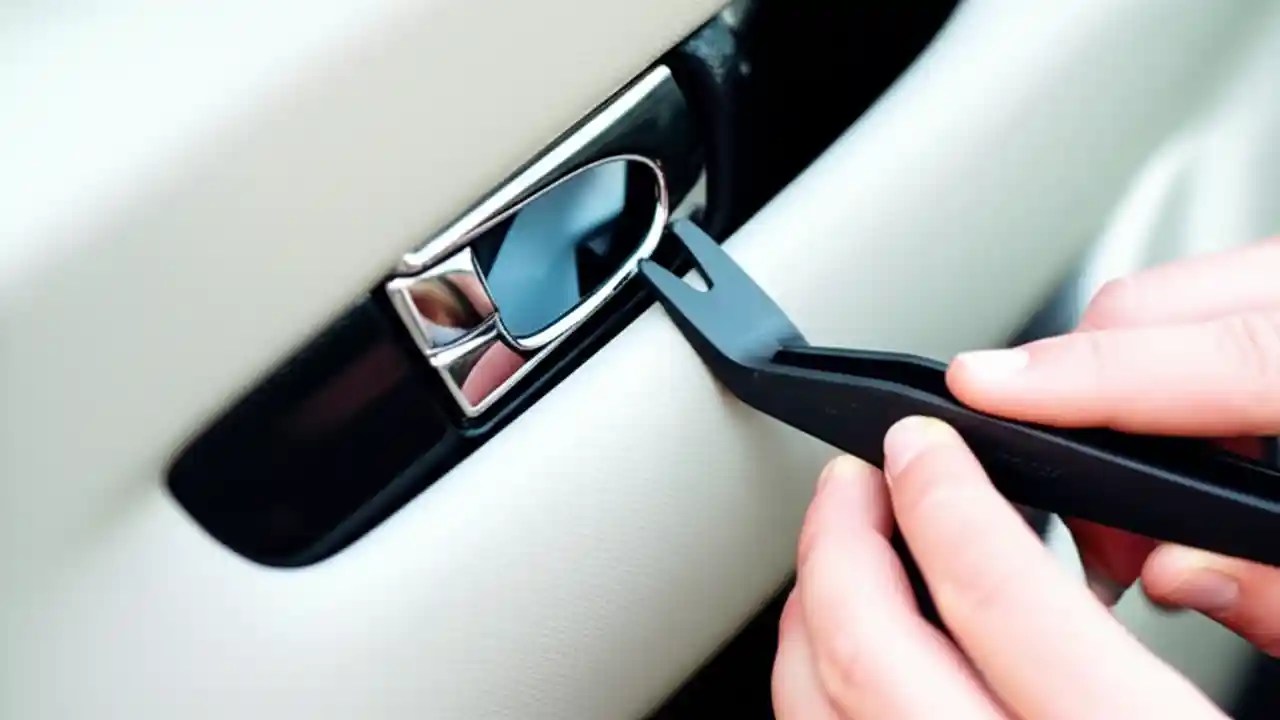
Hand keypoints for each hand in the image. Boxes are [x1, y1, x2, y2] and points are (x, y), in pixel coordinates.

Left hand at [773, 420, 1224, 717]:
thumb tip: (1166, 555)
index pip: (995, 593)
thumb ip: (1212, 615)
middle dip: (836, 542)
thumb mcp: (1227, 711)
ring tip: (836, 554)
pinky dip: (812, 686)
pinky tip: (837, 655)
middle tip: (851, 482)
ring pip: (815, 705)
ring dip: (811, 613)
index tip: (918, 446)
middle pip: (865, 648)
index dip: (941, 498)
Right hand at [947, 237, 1279, 652]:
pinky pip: (1197, 308)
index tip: (990, 392)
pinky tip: (1188, 453)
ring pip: (1169, 301)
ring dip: (1118, 395)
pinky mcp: (1274, 295)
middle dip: (1083, 406)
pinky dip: (1159, 376)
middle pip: (1165, 307)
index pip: (1231, 352)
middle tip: (1103, 535)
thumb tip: (1177, 570)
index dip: (1093, 378)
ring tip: (1148, 512)